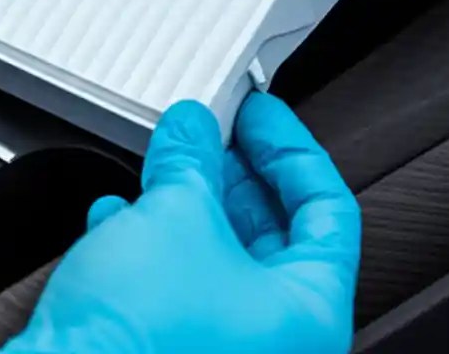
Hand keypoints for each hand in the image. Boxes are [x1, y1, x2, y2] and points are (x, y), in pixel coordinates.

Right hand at [2, 94, 360, 353]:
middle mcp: (278, 339)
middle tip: (210, 133)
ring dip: (188, 205)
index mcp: (310, 310)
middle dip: (233, 175)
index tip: (260, 116)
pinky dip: (153, 247)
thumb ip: (191, 160)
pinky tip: (120, 219)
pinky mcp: (174, 349)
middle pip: (273, 235)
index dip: (290, 149)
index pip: (327, 210)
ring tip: (163, 167)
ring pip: (219, 260)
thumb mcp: (175, 215)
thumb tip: (193, 130)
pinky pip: (178, 288)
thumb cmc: (143, 338)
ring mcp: (225, 348)